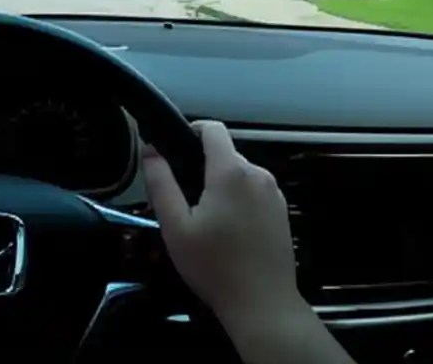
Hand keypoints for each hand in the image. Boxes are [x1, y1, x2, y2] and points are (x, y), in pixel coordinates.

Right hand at [140, 120, 303, 325]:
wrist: (262, 303)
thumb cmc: (214, 266)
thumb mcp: (175, 226)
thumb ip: (161, 182)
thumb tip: (149, 149)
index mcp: (231, 172)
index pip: (212, 129)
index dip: (190, 131)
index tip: (173, 151)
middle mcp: (258, 174)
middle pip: (225, 153)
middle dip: (202, 167)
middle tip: (183, 201)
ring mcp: (274, 193)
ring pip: (239, 173)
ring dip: (220, 185)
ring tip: (204, 220)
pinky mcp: (282, 211)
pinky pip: (253, 191)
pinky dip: (238, 200)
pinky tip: (227, 231)